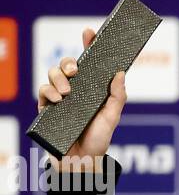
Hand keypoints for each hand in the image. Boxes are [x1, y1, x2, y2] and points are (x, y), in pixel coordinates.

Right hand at [38, 27, 127, 170]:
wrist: (82, 162)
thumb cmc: (98, 139)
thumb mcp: (112, 117)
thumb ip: (117, 96)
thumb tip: (120, 73)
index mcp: (91, 88)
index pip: (89, 62)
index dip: (88, 44)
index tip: (89, 32)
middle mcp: (75, 90)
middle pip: (66, 65)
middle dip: (68, 62)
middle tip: (76, 70)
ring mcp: (60, 98)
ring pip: (52, 74)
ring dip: (58, 78)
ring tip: (67, 93)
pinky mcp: (47, 109)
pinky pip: (42, 92)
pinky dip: (48, 92)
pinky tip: (57, 99)